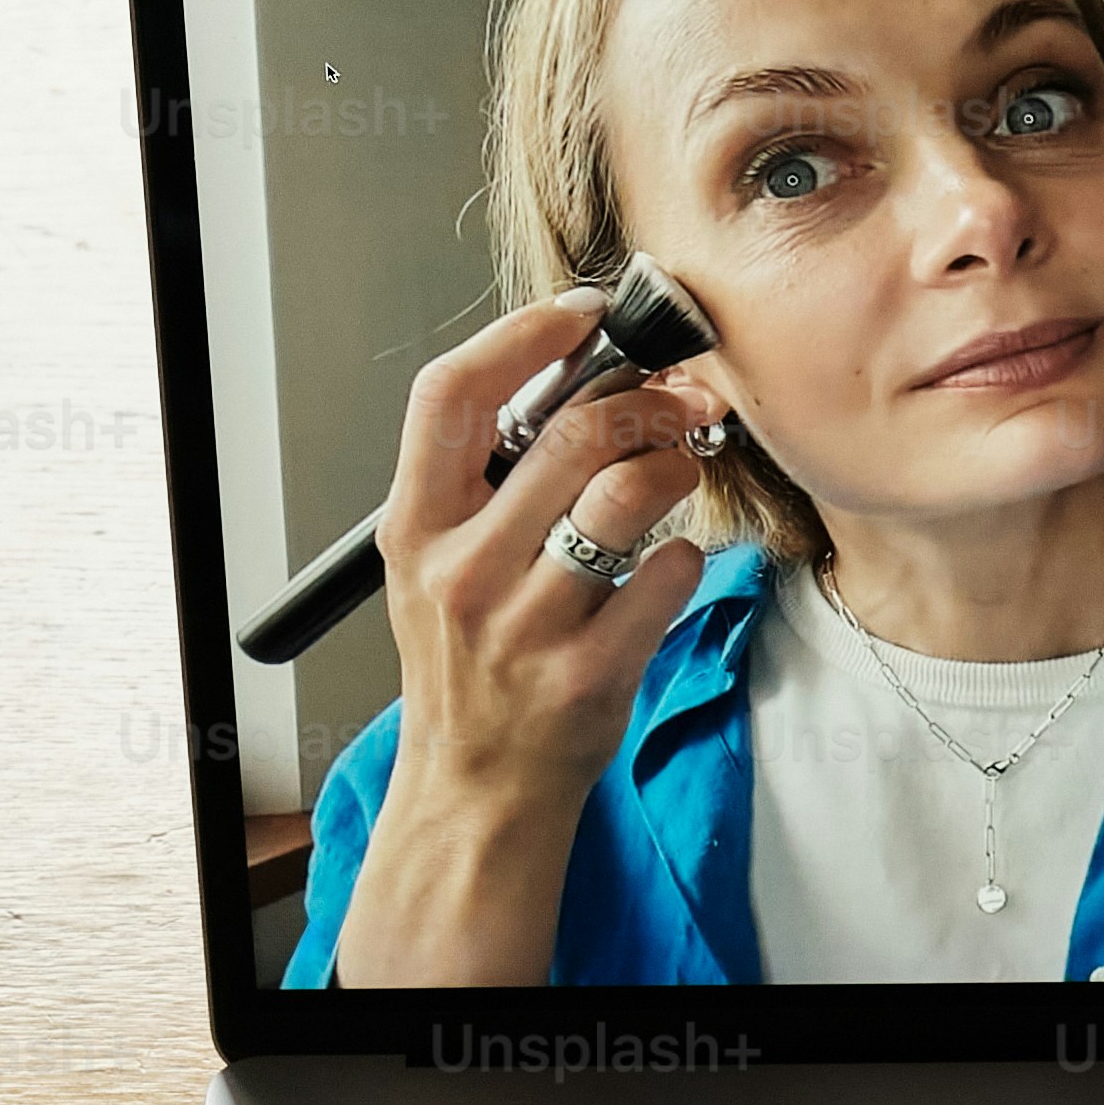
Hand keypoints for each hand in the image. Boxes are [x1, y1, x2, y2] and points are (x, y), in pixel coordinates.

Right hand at [322, 288, 723, 986]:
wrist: (476, 788)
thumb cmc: (468, 667)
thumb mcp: (435, 564)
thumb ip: (483, 478)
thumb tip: (574, 376)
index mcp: (416, 529)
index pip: (453, 395)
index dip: (524, 336)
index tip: (583, 315)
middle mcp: (462, 573)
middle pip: (570, 434)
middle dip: (646, 400)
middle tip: (682, 400)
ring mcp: (526, 627)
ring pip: (628, 496)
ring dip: (675, 466)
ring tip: (680, 472)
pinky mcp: (589, 674)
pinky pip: (668, 576)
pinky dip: (687, 559)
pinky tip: (669, 568)